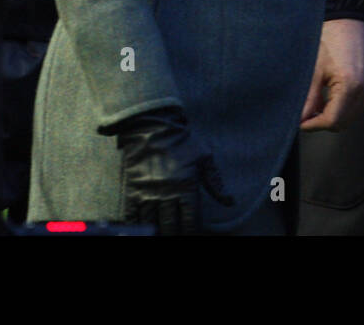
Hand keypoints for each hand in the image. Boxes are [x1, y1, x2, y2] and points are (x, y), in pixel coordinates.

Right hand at [112, 108, 233, 233]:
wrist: (153, 127)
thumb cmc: (182, 141)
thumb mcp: (204, 158)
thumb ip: (215, 183)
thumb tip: (231, 202)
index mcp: (187, 186)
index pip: (190, 219)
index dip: (190, 230)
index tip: (191, 233)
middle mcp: (167, 193)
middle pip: (170, 225)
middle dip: (174, 234)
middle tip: (175, 235)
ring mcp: (148, 193)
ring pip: (152, 223)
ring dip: (157, 232)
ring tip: (160, 234)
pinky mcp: (133, 190)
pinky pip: (132, 215)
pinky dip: (136, 225)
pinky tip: (140, 230)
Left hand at [300, 19, 363, 131]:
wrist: (347, 20)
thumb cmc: (330, 39)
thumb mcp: (314, 70)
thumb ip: (308, 99)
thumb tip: (301, 119)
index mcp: (351, 84)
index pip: (333, 120)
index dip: (314, 125)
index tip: (301, 122)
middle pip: (344, 122)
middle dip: (324, 122)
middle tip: (307, 115)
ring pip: (352, 116)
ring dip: (335, 115)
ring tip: (318, 104)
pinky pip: (359, 105)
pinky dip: (345, 106)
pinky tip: (331, 96)